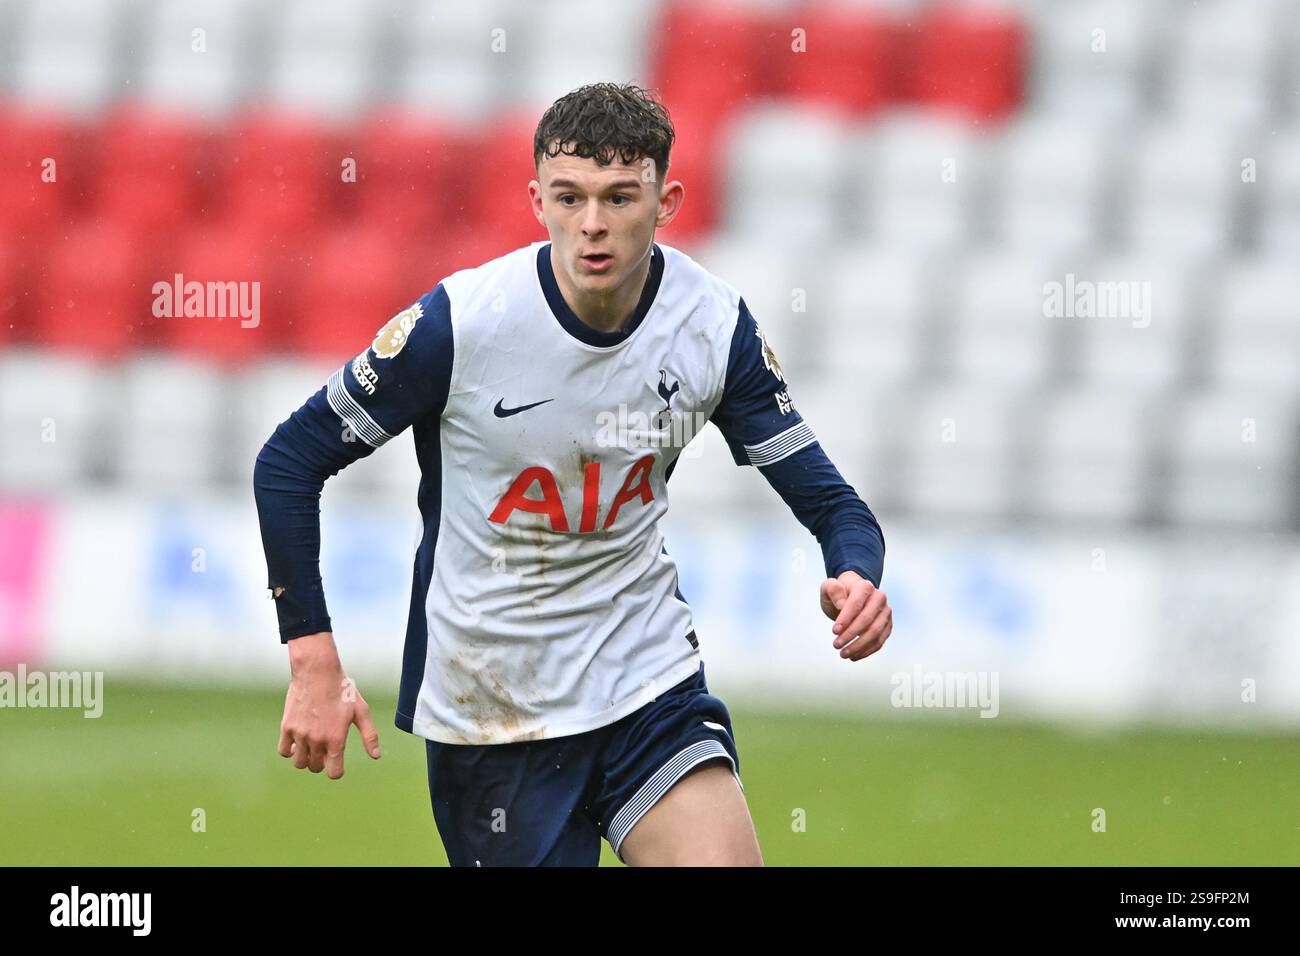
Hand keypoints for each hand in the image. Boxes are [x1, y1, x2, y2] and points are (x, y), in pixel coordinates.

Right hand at [278, 631, 380, 778]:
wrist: (318, 671)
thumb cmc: (342, 690)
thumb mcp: (361, 711)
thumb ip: (369, 735)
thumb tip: (376, 756)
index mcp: (336, 738)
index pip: (334, 773)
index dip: (337, 770)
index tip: (337, 761)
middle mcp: (317, 739)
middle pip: (316, 768)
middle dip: (322, 762)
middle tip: (325, 748)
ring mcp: (300, 734)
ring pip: (299, 763)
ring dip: (306, 758)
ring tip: (311, 746)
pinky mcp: (286, 726)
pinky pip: (283, 751)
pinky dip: (290, 750)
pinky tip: (298, 741)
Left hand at [820, 571, 891, 661]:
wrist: (851, 595)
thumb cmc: (839, 593)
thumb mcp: (829, 587)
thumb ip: (833, 590)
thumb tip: (842, 605)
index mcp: (865, 586)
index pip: (856, 603)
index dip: (845, 619)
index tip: (834, 631)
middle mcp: (879, 598)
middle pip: (867, 619)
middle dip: (850, 635)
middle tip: (836, 645)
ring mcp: (885, 613)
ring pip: (875, 633)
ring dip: (859, 646)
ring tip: (843, 654)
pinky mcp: (887, 626)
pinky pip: (880, 641)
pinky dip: (866, 651)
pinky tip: (853, 656)